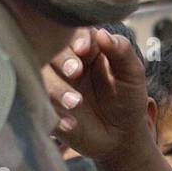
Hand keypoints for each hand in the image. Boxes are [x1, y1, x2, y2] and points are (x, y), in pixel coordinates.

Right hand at [44, 27, 150, 162]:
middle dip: (63, 60)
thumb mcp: (132, 75)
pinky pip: (39, 105)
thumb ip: (122, 52)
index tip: (83, 49)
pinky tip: (70, 124)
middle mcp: (65, 62)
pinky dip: (54, 114)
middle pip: (52, 50)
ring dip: (57, 89)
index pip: (75, 33)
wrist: (120, 137)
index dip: (77, 38)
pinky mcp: (46, 106)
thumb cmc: (128, 100)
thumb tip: (103, 33)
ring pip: (42, 77)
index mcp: (86, 48)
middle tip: (75, 72)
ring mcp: (53, 84)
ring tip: (76, 103)